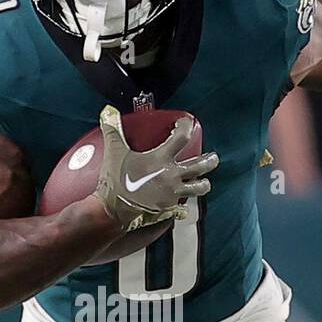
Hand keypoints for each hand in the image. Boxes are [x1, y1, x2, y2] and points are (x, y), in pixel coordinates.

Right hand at [94, 104, 218, 231]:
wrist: (113, 210)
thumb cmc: (115, 180)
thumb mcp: (114, 152)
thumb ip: (113, 130)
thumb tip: (108, 111)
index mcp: (161, 159)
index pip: (182, 137)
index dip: (186, 126)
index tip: (186, 123)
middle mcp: (172, 176)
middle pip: (200, 166)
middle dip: (210, 161)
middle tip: (213, 158)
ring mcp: (172, 194)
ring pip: (198, 189)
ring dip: (203, 184)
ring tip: (203, 182)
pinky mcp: (168, 209)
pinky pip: (182, 209)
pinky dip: (182, 208)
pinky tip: (182, 207)